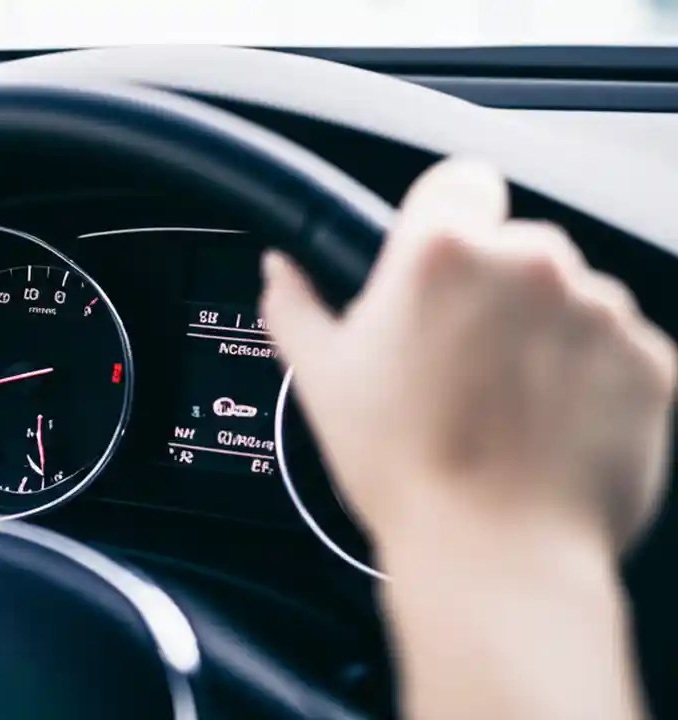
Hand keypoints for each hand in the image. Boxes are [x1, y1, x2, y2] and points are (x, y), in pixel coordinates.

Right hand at [262, 158, 674, 563]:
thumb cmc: (405, 470)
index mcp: (441, 255)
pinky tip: (550, 428)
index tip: (443, 264)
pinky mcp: (649, 363)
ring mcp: (600, 312)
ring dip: (547, 337)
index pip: (460, 182)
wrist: (493, 556)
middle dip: (496, 292)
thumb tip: (279, 272)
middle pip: (519, 248)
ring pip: (574, 300)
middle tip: (462, 362)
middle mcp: (529, 265)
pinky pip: (620, 352)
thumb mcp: (322, 381)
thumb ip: (296, 307)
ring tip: (508, 407)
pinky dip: (594, 381)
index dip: (450, 218)